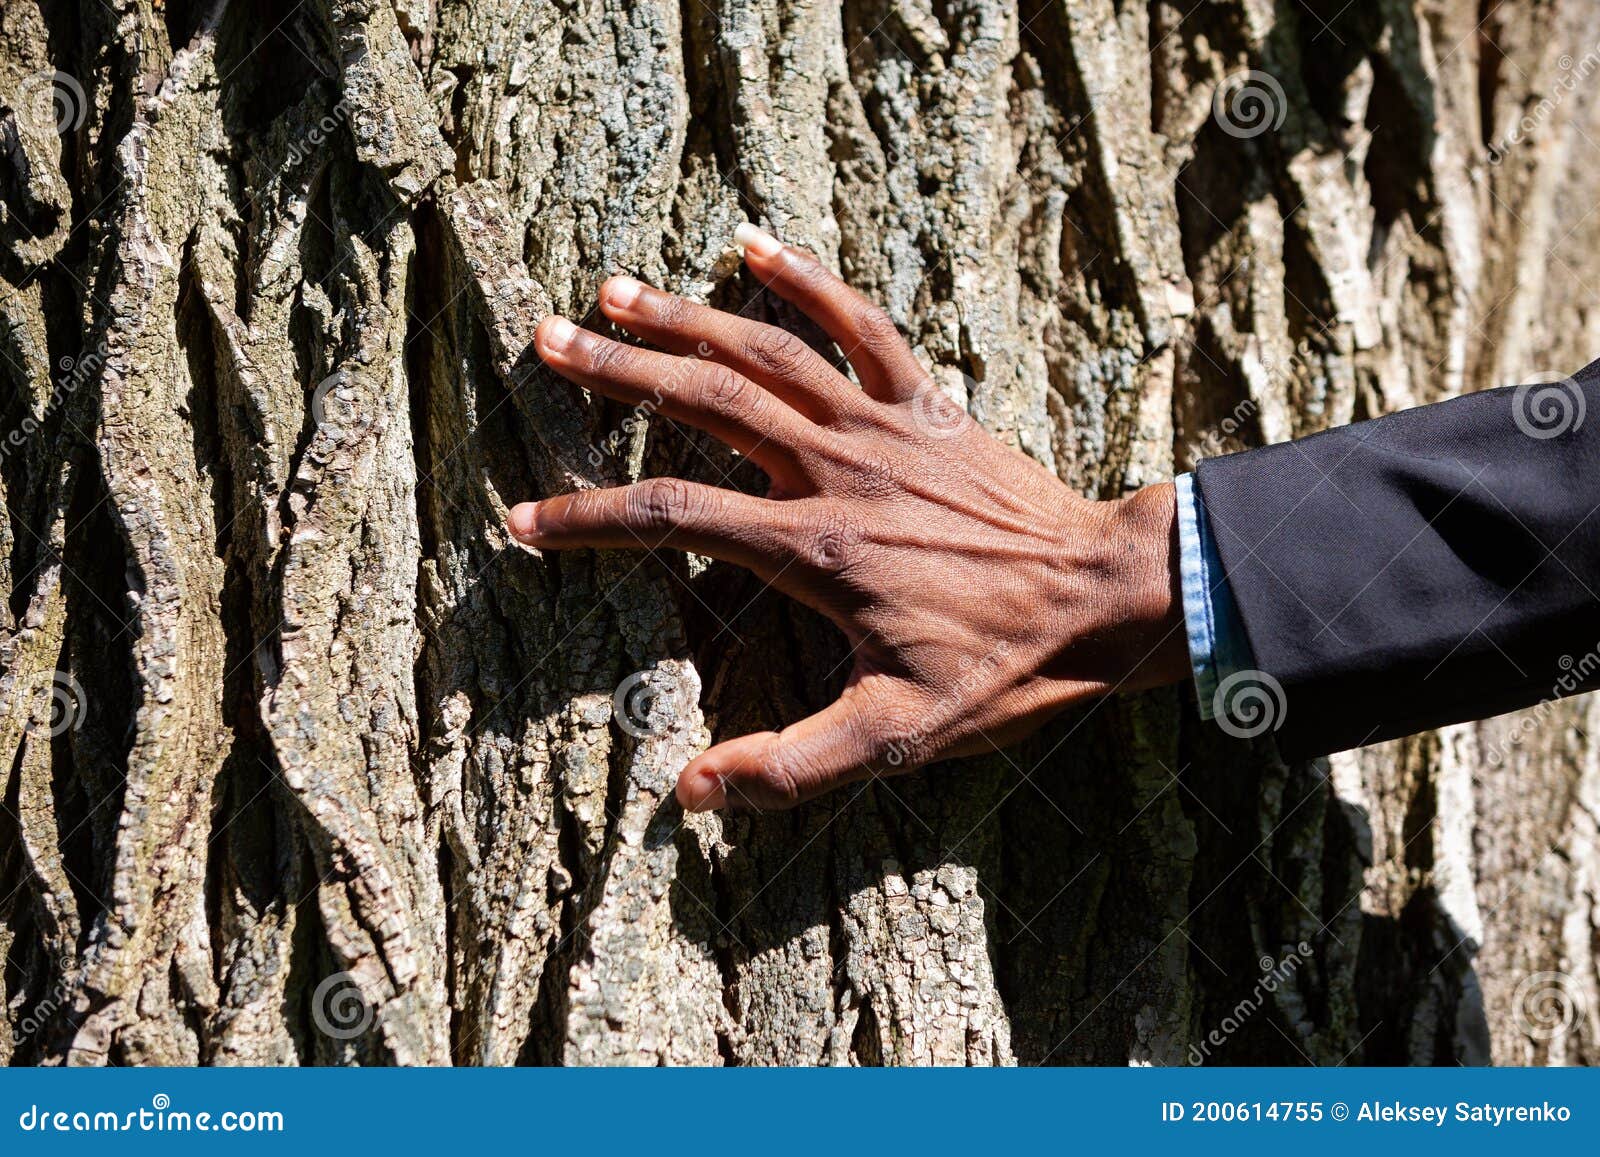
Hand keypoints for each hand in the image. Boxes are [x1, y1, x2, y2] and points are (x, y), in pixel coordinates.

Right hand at [509, 224, 1187, 810]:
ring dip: (683, 317)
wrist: (1108, 598)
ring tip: (611, 292)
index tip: (523, 521)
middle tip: (545, 341)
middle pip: (703, 402)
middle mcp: (834, 470)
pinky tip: (754, 244)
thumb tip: (687, 793)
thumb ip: (790, 766)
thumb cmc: (1005, 669)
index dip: (588, 520)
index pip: (671, 517)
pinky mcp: (926, 405)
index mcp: (813, 548)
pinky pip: (860, 324)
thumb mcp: (897, 738)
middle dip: (615, 371)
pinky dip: (807, 280)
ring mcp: (881, 427)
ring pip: (765, 351)